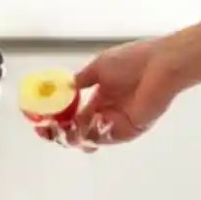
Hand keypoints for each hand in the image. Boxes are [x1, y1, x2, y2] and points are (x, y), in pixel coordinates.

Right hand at [36, 38, 181, 150]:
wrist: (159, 65)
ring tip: (64, 128)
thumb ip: (81, 80)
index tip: (41, 120)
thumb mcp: (99, 67)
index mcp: (100, 97)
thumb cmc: (134, 60)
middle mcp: (106, 112)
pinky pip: (103, 139)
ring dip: (72, 136)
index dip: (56, 119)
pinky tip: (82, 126)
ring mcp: (116, 123)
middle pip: (77, 131)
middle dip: (59, 132)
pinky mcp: (127, 131)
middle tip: (47, 130)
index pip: (73, 115)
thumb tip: (63, 87)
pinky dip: (89, 135)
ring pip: (88, 138)